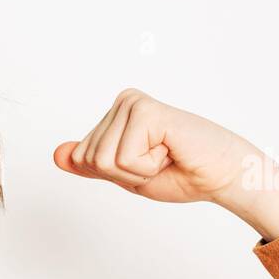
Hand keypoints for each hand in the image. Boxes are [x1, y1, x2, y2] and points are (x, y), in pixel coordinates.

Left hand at [53, 88, 262, 204]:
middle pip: (89, 159)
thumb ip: (91, 165)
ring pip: (103, 161)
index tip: (147, 164)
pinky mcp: (145, 112)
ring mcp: (133, 104)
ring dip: (137, 171)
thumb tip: (57, 155)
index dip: (115, 176)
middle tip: (159, 161)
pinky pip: (122, 159)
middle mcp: (122, 102)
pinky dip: (147, 168)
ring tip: (165, 155)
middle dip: (124, 175)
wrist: (221, 176)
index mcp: (115, 115)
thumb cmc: (180, 174)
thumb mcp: (124, 175)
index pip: (82, 158)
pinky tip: (170, 151)